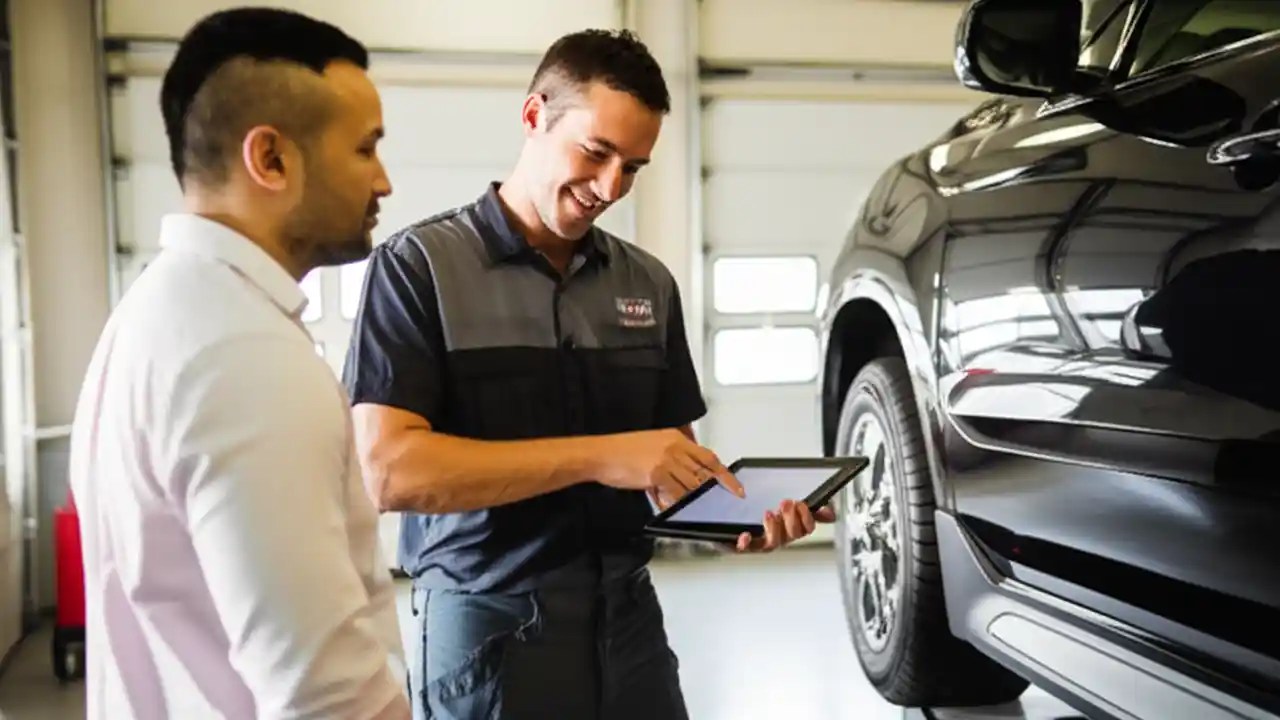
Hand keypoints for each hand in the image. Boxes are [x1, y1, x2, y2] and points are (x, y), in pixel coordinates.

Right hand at [595, 428, 744, 507]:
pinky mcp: (656, 473)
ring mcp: (666, 460)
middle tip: (730, 497)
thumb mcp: (651, 447)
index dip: (724, 473)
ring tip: (699, 507)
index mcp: (674, 438)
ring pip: (692, 483)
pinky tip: (676, 508)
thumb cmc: (620, 451)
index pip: (708, 456)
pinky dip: (677, 503)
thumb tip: (682, 479)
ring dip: (696, 498)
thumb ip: (670, 460)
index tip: (734, 484)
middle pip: (705, 470)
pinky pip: (675, 493)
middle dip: (719, 486)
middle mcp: (674, 447)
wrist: (600, 453)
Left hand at [735, 500, 836, 552]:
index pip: (807, 528)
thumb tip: (831, 512)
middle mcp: (781, 539)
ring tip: (770, 513)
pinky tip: (745, 536)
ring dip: (774, 527)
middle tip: (786, 503)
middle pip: (793, 535)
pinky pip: (747, 548)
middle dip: (791, 518)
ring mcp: (765, 544)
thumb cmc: (771, 523)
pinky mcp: (747, 546)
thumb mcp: (794, 513)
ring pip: (774, 543)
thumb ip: (813, 511)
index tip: (801, 504)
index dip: (806, 517)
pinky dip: (746, 543)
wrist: (744, 532)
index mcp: (793, 530)